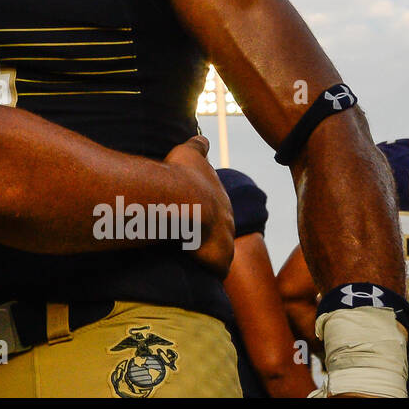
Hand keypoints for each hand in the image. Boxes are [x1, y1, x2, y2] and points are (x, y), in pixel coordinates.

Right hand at [161, 134, 234, 276]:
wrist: (183, 201)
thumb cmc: (181, 175)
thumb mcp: (189, 153)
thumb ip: (197, 146)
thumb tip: (203, 138)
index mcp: (220, 195)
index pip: (217, 202)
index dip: (206, 205)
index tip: (198, 208)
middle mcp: (228, 217)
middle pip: (222, 226)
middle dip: (209, 230)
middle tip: (189, 232)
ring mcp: (225, 239)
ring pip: (222, 248)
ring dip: (209, 252)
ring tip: (192, 254)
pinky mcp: (219, 260)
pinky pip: (216, 269)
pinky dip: (209, 270)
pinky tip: (196, 270)